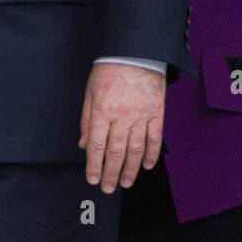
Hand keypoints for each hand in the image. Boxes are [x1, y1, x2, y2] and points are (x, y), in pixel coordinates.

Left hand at [78, 61, 163, 192]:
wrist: (135, 53)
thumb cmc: (108, 71)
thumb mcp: (90, 92)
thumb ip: (87, 120)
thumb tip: (84, 145)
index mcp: (102, 111)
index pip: (97, 145)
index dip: (94, 165)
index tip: (93, 179)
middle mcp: (122, 116)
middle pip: (116, 152)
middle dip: (111, 173)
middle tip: (108, 188)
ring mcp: (142, 115)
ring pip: (135, 149)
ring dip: (130, 169)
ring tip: (125, 183)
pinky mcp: (157, 113)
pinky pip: (155, 138)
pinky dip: (151, 153)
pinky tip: (147, 166)